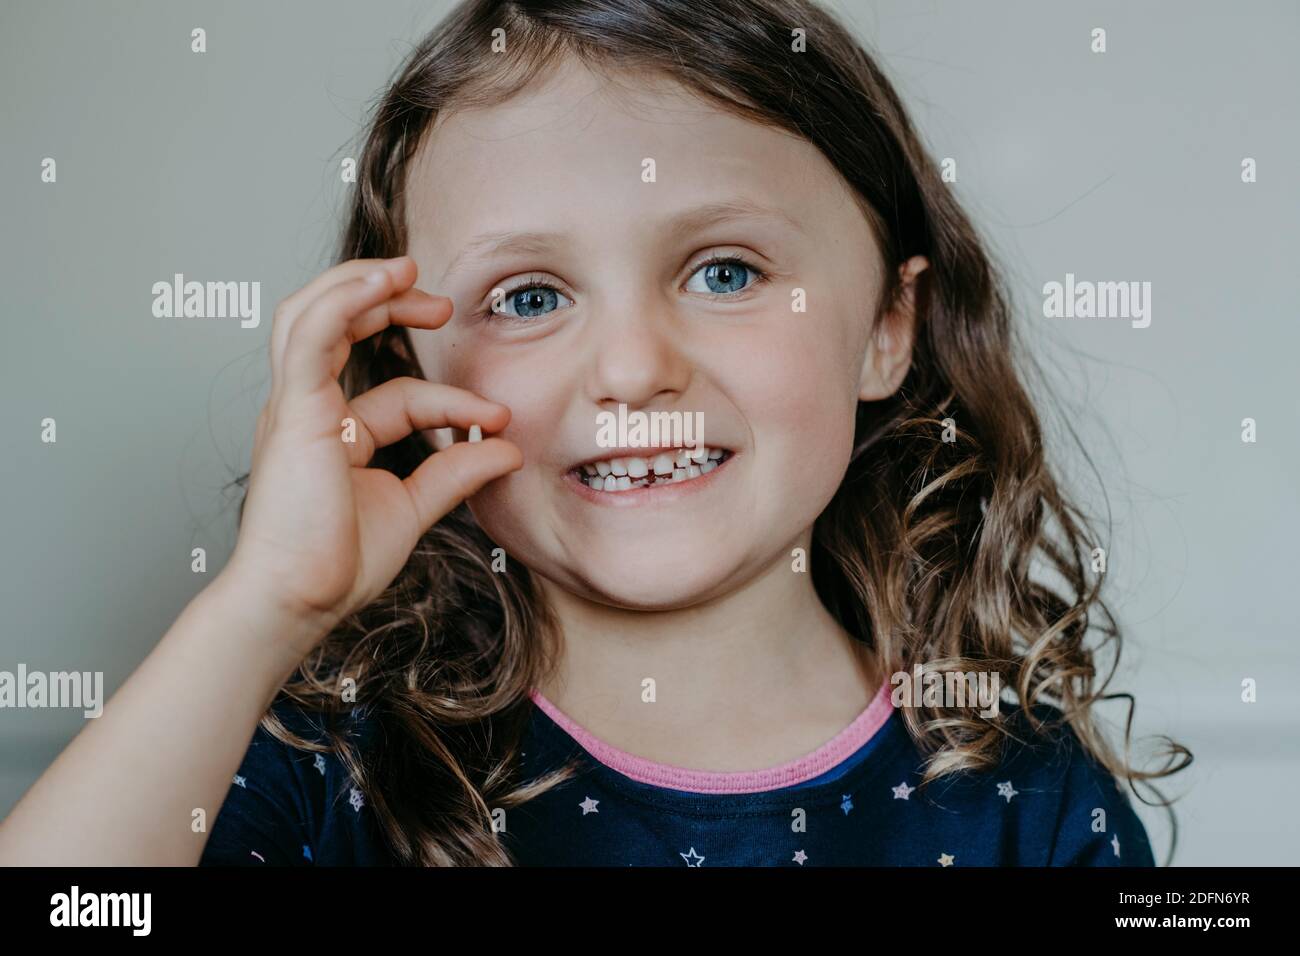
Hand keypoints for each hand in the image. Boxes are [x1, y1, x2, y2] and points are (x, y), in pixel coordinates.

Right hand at [223, 256, 521, 654]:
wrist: (298, 601)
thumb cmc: (335, 565)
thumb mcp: (412, 508)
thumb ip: (455, 473)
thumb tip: (507, 450)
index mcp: (333, 431)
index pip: (398, 394)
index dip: (450, 399)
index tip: (497, 419)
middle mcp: (308, 410)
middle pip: (339, 329)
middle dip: (388, 304)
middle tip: (442, 302)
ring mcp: (295, 405)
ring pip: (312, 315)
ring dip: (359, 284)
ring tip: (405, 270)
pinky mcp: (293, 409)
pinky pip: (311, 334)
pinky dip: (345, 300)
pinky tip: (383, 283)